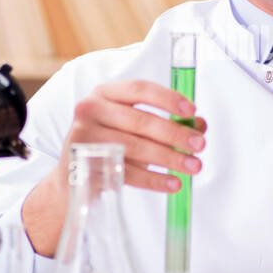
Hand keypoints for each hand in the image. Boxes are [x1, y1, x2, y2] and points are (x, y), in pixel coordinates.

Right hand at [56, 79, 206, 192]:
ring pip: (135, 148)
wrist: (73, 177)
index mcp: (105, 94)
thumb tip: (200, 125)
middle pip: (140, 121)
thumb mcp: (134, 128)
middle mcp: (90, 110)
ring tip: (194, 166)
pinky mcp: (85, 165)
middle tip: (200, 145)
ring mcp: (84, 138)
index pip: (139, 89)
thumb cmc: (110, 144)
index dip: (168, 99)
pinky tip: (173, 183)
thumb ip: (167, 123)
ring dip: (169, 158)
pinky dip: (154, 179)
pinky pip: (127, 173)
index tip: (192, 111)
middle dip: (175, 134)